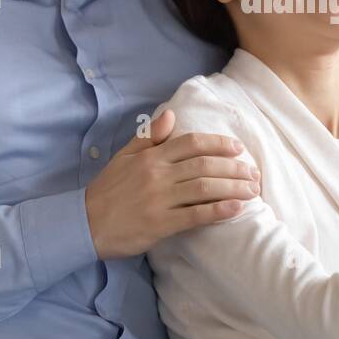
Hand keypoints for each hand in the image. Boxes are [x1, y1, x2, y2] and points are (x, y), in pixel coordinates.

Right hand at [85, 109, 261, 259]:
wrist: (85, 223)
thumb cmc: (108, 191)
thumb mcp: (123, 157)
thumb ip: (149, 137)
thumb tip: (170, 114)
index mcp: (152, 157)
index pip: (192, 143)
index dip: (219, 144)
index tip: (238, 149)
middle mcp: (158, 175)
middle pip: (205, 165)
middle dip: (234, 167)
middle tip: (253, 172)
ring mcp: (160, 200)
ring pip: (205, 188)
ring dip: (233, 187)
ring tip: (253, 190)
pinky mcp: (161, 224)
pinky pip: (196, 215)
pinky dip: (218, 211)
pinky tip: (236, 208)